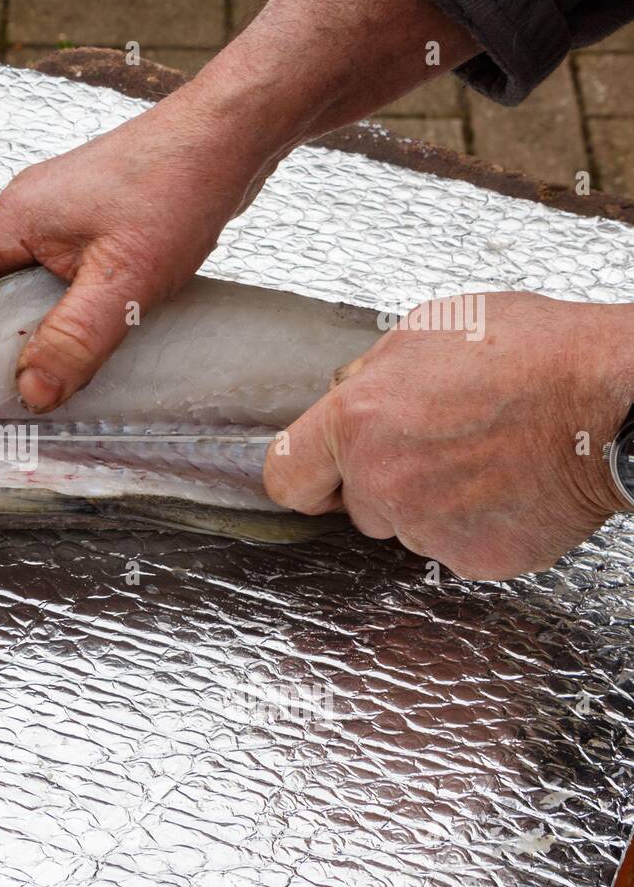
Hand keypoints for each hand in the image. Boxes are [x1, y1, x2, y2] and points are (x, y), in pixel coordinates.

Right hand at [0, 94, 273, 412]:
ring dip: (40, 317)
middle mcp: (27, 208)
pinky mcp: (92, 212)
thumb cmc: (176, 190)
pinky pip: (62, 264)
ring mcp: (59, 207)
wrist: (228, 133)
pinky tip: (98, 323)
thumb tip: (31, 391)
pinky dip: (69, 298)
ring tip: (62, 360)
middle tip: (23, 383)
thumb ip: (73, 339)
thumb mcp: (123, 281)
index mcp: (15, 218)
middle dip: (0, 333)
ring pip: (28, 275)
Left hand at [263, 292, 633, 579]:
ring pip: (406, 526)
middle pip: (355, 504)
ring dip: (431, 502)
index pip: (287, 476)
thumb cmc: (534, 354)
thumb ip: (371, 372)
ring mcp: (427, 528)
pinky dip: (474, 525)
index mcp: (356, 422)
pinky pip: (454, 547)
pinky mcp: (473, 559)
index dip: (306, 474)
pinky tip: (508, 485)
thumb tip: (345, 392)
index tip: (322, 474)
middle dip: (383, 480)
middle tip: (439, 442)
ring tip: (484, 457)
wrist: (616, 403)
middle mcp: (382, 482)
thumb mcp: (429, 328)